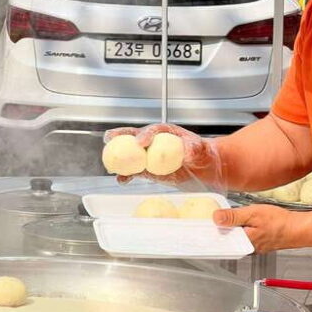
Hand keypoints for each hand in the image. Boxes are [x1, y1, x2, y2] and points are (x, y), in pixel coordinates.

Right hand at [103, 123, 221, 185]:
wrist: (201, 167)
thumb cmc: (201, 153)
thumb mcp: (200, 148)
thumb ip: (193, 148)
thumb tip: (187, 151)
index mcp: (164, 132)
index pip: (152, 131)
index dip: (144, 135)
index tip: (140, 142)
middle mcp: (153, 141)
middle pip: (133, 136)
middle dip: (120, 136)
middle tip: (110, 137)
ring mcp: (148, 155)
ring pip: (130, 153)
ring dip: (119, 156)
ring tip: (110, 162)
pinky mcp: (147, 169)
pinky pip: (134, 171)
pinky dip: (127, 175)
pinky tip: (121, 180)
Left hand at [213, 204, 309, 251]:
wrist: (298, 228)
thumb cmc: (279, 222)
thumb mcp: (253, 213)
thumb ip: (233, 216)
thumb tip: (216, 218)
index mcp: (243, 243)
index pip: (220, 241)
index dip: (209, 233)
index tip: (198, 227)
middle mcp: (246, 248)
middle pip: (225, 240)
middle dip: (216, 230)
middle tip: (208, 220)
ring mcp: (251, 247)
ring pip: (233, 238)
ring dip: (226, 229)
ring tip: (219, 220)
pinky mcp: (256, 243)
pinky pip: (241, 237)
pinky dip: (237, 229)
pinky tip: (236, 222)